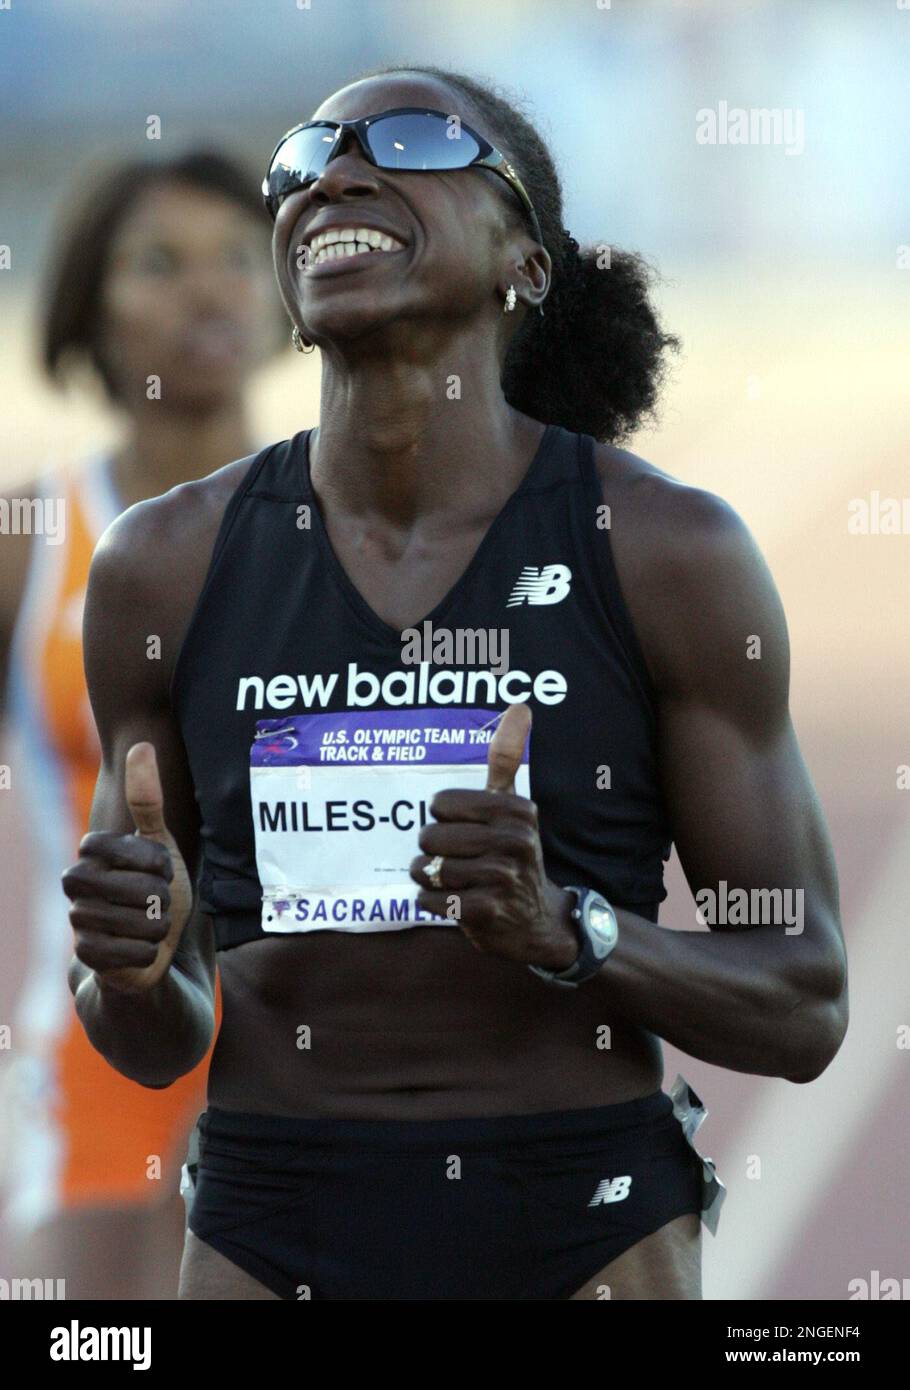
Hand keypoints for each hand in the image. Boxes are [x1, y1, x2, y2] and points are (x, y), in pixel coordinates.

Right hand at [63, 743, 193, 992]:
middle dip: (160, 895)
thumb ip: (148, 799)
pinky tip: (144, 946)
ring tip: (154, 922)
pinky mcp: (86, 955)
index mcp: (90, 853)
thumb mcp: (161, 843)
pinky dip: (147, 950)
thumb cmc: (159, 887)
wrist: (156, 941)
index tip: (160, 868)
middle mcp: (76, 883)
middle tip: (160, 899)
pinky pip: (128, 952)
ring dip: (158, 924)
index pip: (122, 848)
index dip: (152, 861)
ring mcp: (78, 919)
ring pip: (136, 921)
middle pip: (136, 887)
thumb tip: (141, 746)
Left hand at [410, 704, 578, 969]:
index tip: (468, 831)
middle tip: (462, 861)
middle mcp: (514, 841)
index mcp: (517, 810)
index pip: (440, 803)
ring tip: (457, 881)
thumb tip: (520, 706)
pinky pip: (430, 898)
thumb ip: (507, 759)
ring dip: (431, 878)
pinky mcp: (487, 910)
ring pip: (428, 869)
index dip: (444, 819)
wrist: (538, 921)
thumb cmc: (512, 855)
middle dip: (434, 852)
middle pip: (430, 836)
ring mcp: (502, 877)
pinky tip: (456, 902)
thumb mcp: (513, 807)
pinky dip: (433, 902)